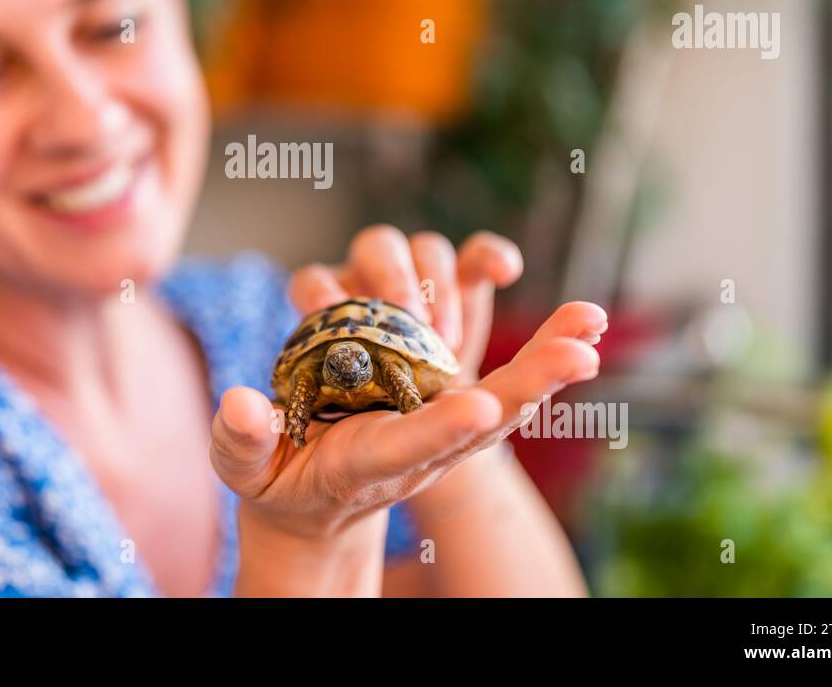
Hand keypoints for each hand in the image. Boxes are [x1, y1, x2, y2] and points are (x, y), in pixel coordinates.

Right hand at [209, 225, 606, 544]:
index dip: (437, 430)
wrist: (313, 506)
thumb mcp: (247, 470)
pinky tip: (580, 328)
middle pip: (479, 419)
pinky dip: (542, 359)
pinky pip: (503, 384)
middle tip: (580, 357)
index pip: (405, 448)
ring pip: (503, 398)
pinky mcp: (445, 410)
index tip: (473, 409)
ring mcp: (438, 430)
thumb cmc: (274, 482)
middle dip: (528, 387)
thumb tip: (239, 403)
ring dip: (548, 363)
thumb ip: (242, 440)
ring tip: (592, 325)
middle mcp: (415, 447)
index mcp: (365, 464)